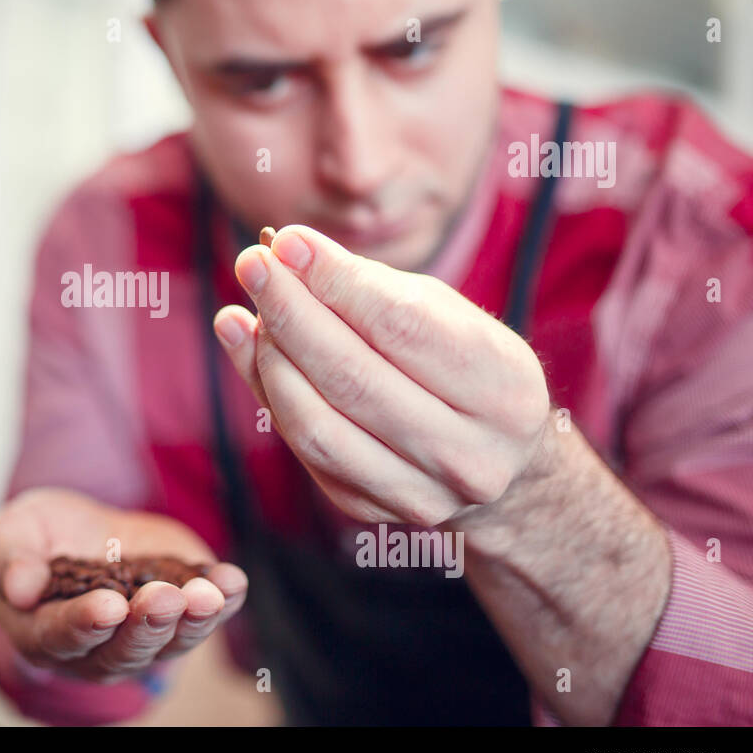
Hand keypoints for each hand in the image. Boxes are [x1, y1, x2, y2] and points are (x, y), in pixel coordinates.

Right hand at [0, 489, 247, 682]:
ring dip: (194, 619)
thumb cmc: (40, 536)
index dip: (85, 623)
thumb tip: (20, 587)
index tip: (108, 606)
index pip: (62, 637)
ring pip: (173, 642)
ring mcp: (146, 637)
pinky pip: (209, 616)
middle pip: (124, 649)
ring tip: (207, 593)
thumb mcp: (14, 531)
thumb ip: (12, 556)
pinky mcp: (183, 613)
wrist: (85, 530)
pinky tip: (233, 581)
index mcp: (44, 632)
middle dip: (148, 624)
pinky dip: (225, 600)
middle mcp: (97, 649)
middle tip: (164, 597)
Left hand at [213, 224, 553, 527]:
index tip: (288, 241)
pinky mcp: (369, 511)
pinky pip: (302, 449)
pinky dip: (268, 393)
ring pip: (316, 425)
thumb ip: (369, 286)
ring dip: (269, 359)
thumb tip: (286, 251)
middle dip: (290, 312)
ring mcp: (418, 494)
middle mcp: (468, 454)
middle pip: (352, 376)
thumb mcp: (445, 317)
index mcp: (504, 389)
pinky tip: (249, 350)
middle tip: (252, 264)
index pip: (402, 325)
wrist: (496, 466)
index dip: (335, 280)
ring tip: (248, 311)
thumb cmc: (461, 368)